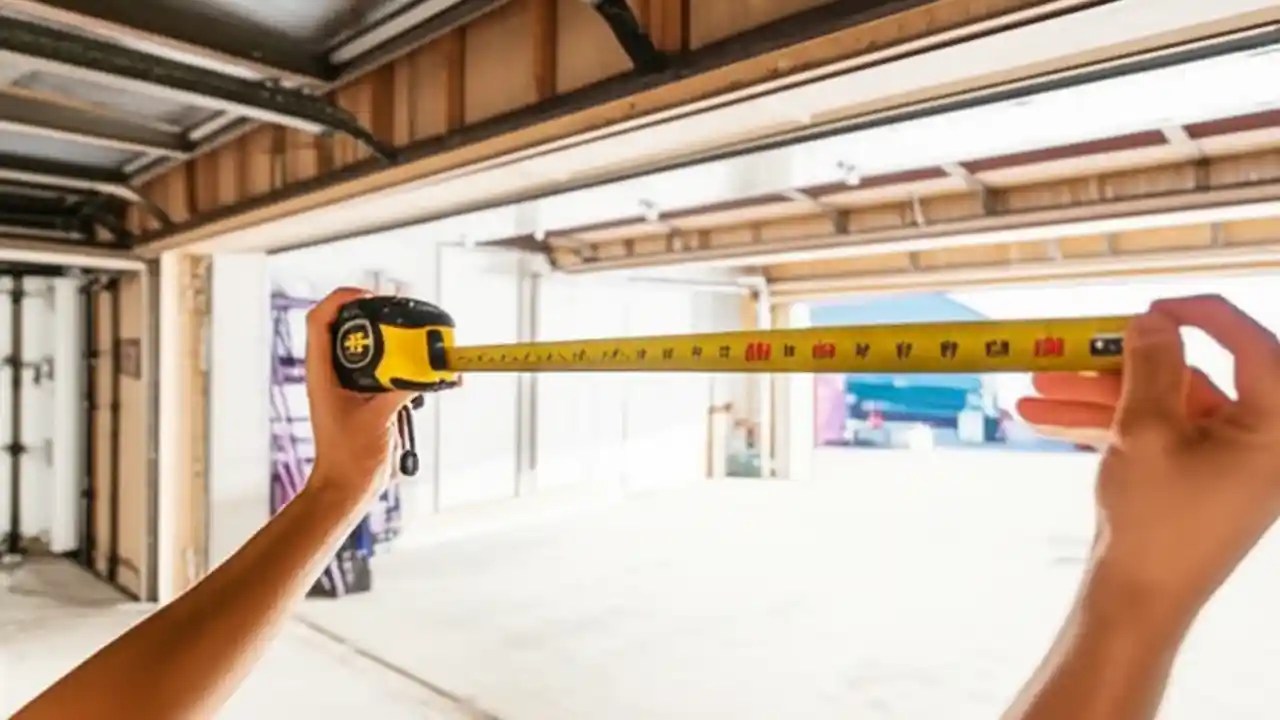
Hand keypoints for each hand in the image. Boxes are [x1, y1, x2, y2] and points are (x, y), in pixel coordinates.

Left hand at [304, 288, 413, 498]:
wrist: (350, 487)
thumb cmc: (349, 459)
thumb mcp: (377, 420)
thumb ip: (400, 391)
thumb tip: (427, 371)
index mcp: (322, 374)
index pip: (319, 320)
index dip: (341, 299)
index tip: (370, 296)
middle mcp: (333, 374)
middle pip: (348, 327)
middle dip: (375, 314)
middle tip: (402, 312)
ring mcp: (351, 385)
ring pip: (370, 348)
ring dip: (394, 340)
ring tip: (417, 338)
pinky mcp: (369, 398)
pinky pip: (387, 371)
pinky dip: (407, 368)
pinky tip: (426, 374)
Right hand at [1024, 296, 1279, 614]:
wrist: (1139, 601)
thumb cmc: (1155, 522)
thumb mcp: (1145, 432)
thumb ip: (1149, 366)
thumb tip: (1150, 320)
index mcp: (1272, 428)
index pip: (1252, 347)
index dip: (1204, 316)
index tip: (1155, 307)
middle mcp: (1259, 441)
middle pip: (1190, 378)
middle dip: (1119, 366)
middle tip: (1075, 348)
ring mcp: (1226, 462)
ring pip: (1161, 407)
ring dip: (1097, 397)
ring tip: (1034, 390)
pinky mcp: (1196, 477)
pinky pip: (1154, 434)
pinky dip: (1106, 424)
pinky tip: (1047, 418)